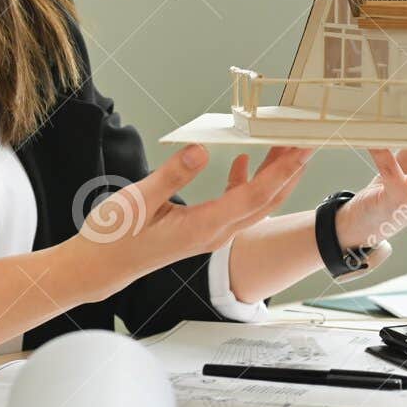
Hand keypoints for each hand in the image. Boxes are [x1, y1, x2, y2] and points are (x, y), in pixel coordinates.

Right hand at [66, 143, 313, 294]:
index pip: (255, 196)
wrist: (100, 266)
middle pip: (266, 201)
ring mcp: (211, 234)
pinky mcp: (203, 229)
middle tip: (307, 140)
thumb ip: (172, 174)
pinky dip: (247, 182)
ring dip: (274, 176)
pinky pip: (236, 205)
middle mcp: (215, 233)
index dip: (281, 171)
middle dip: (290, 171)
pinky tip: (243, 161)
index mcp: (203, 226)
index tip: (300, 148)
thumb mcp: (138, 199)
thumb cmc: (114, 235)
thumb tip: (202, 149)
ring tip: (286, 146)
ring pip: (255, 204)